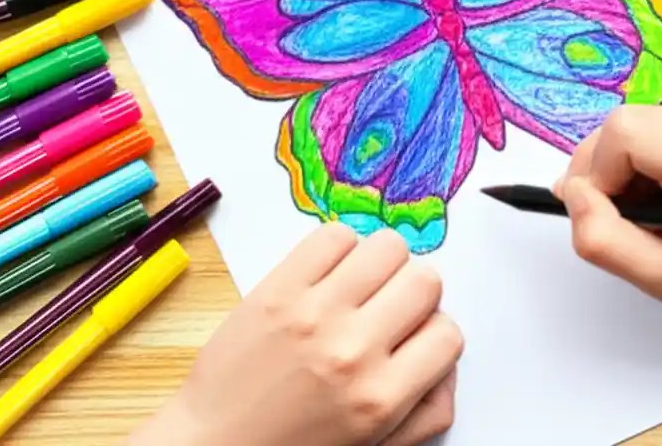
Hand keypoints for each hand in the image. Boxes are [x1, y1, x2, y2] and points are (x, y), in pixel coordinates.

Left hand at [132, 224, 463, 445]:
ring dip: (382, 264)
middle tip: (389, 309)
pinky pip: (333, 236)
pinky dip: (341, 247)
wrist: (213, 445)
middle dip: (415, 293)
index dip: (434, 333)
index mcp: (381, 398)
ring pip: (388, 247)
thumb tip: (445, 362)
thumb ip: (426, 412)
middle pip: (426, 280)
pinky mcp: (276, 290)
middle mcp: (353, 351)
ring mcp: (313, 314)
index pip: (448, 334)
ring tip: (361, 287)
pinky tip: (330, 275)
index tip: (413, 338)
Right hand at [555, 104, 661, 338]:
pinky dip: (646, 159)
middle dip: (606, 171)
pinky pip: (658, 124)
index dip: (598, 174)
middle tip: (624, 220)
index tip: (609, 217)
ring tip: (651, 212)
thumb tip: (573, 194)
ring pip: (637, 122)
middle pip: (625, 123)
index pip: (624, 133)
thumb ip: (604, 240)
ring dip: (625, 167)